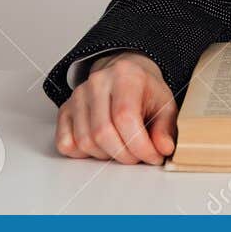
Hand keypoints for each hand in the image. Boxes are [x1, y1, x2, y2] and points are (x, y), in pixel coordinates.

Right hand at [55, 51, 176, 164]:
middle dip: (124, 155)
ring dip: (106, 156)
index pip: (125, 118)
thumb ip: (165, 127)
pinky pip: (66, 143)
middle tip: (138, 156)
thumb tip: (163, 148)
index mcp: (125, 76)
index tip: (153, 156)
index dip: (140, 145)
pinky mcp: (65, 109)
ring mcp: (78, 96)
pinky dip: (83, 154)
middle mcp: (97, 82)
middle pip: (102, 133)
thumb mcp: (165, 105)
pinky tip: (101, 147)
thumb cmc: (145, 91)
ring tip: (122, 148)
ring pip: (85, 142)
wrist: (125, 75)